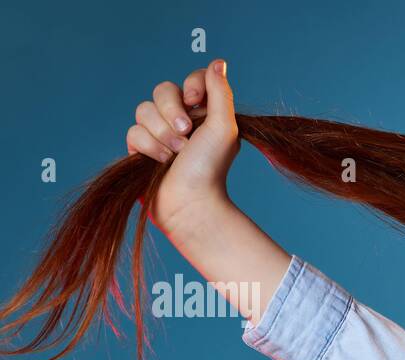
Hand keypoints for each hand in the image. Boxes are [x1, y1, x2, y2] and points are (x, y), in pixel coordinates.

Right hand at [126, 58, 239, 237]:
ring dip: (162, 133)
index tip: (196, 101)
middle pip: (162, 90)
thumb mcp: (223, 127)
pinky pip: (133, 131)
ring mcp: (159, 133)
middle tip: (187, 133)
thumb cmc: (210, 169)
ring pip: (143, 110)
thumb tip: (219, 62)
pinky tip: (161, 163)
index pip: (191, 79)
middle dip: (172, 110)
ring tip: (176, 154)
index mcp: (204, 113)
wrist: (189, 203)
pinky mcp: (140, 148)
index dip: (191, 85)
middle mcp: (182, 120)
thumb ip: (220, 93)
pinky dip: (149, 147)